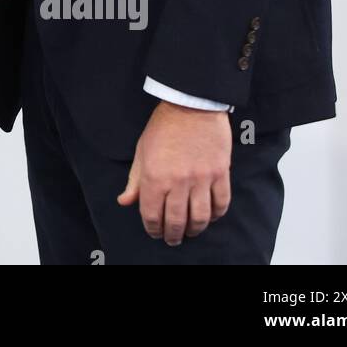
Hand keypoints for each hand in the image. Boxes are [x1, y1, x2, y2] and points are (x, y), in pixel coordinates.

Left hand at [117, 100, 231, 244]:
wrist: (191, 106)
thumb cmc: (163, 127)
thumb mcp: (141, 151)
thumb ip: (134, 180)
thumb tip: (125, 202)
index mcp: (155, 177)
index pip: (152, 214)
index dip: (152, 228)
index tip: (154, 232)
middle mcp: (178, 181)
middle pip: (177, 221)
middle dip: (173, 235)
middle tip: (172, 239)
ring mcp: (201, 179)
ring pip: (200, 217)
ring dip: (194, 230)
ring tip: (190, 232)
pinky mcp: (220, 173)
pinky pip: (221, 203)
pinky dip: (216, 215)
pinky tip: (210, 216)